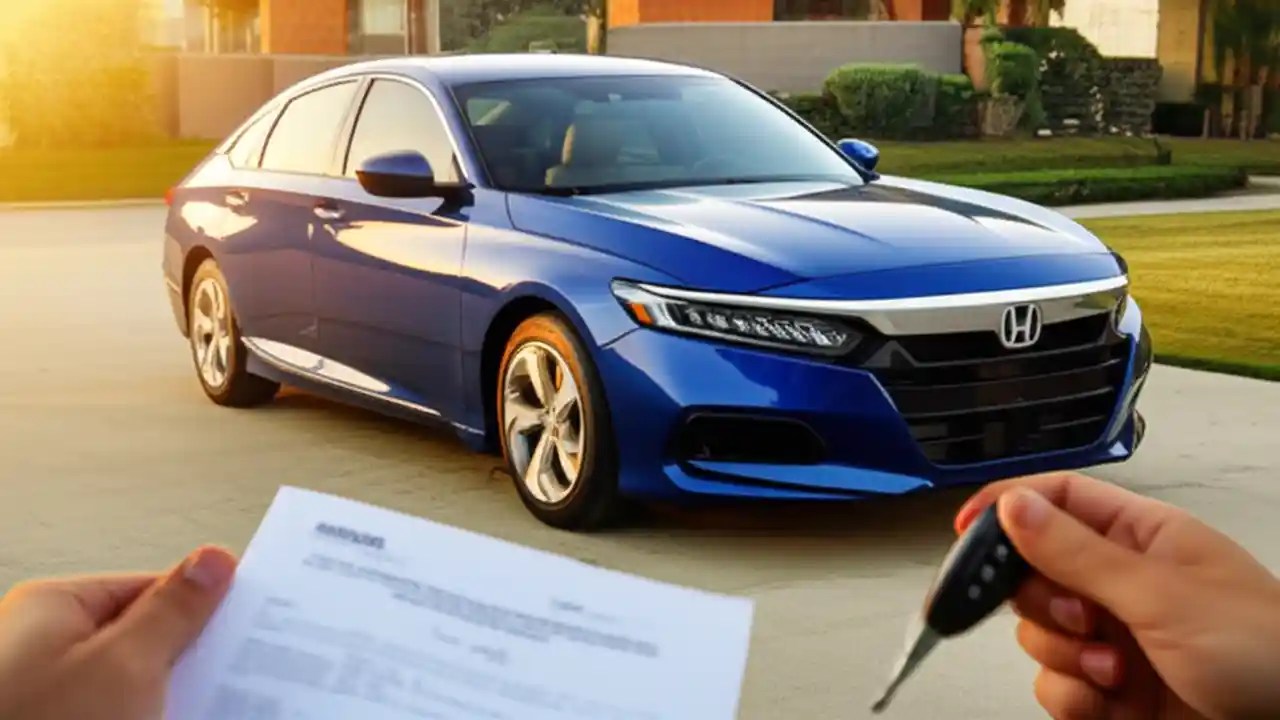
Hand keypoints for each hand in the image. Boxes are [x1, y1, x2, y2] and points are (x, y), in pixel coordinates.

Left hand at [0, 546, 236, 718]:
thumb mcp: (126, 665)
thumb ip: (174, 611)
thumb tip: (211, 562)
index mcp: (52, 608)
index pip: (149, 588)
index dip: (201, 609)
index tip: (249, 629)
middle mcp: (41, 647)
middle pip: (140, 640)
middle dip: (186, 663)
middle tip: (236, 682)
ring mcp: (44, 697)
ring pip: (127, 690)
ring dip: (165, 704)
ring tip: (202, 712)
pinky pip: (111, 717)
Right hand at [954, 473, 1279, 719]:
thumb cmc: (1266, 652)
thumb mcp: (1162, 594)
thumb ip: (1077, 552)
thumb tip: (1011, 505)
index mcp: (1141, 536)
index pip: (1056, 500)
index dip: (1008, 507)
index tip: (965, 532)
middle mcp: (1122, 583)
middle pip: (1032, 572)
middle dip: (1040, 602)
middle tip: (1077, 618)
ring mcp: (1115, 638)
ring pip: (1037, 633)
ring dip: (1062, 655)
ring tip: (1112, 671)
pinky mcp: (1112, 691)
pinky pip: (1055, 685)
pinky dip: (1071, 697)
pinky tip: (1109, 701)